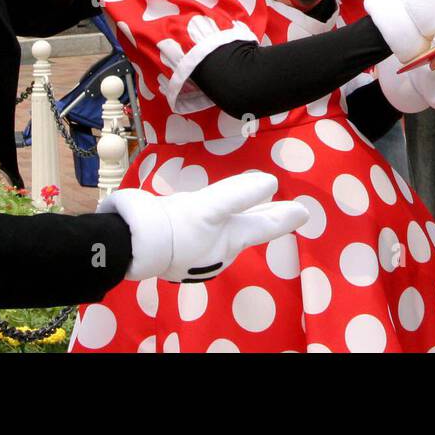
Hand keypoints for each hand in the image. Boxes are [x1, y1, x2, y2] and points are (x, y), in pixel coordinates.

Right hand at [99, 172, 308, 281]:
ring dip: (238, 220)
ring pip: (225, 231)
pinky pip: (199, 233)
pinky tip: (199, 217)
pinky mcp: (174, 247)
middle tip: (287, 212)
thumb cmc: (174, 227)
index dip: (283, 217)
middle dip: (266, 217)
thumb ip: (240, 195)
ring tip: (248, 210)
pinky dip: (208, 224)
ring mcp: (196, 250)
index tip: (304, 212)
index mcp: (229, 240)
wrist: (131, 244)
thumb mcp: (210, 207)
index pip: (263, 225)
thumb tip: (270, 183)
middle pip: (247, 228)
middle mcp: (217, 249)